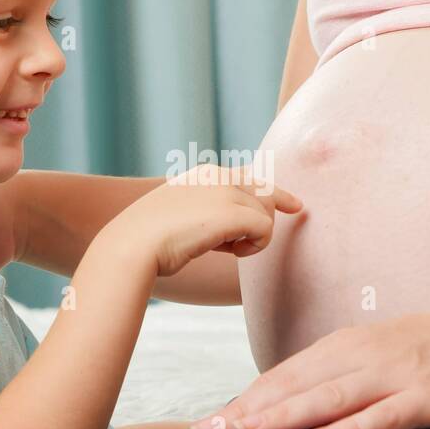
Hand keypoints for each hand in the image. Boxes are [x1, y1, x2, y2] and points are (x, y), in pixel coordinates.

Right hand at [105, 163, 302, 276]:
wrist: (133, 245)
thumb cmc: (149, 242)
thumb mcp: (179, 217)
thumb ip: (207, 214)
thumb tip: (236, 231)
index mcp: (203, 175)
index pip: (251, 178)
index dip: (277, 194)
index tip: (296, 206)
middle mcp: (217, 176)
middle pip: (265, 196)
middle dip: (261, 223)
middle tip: (237, 247)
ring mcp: (225, 191)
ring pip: (267, 214)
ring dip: (253, 238)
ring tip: (225, 250)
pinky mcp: (232, 211)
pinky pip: (266, 229)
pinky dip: (255, 246)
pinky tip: (233, 253)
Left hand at [189, 284, 429, 428]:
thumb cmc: (428, 347)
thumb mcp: (372, 351)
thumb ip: (329, 375)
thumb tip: (276, 404)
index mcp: (345, 346)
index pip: (282, 376)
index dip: (242, 401)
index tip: (205, 425)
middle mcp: (363, 356)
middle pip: (296, 386)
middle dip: (248, 411)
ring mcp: (396, 376)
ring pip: (331, 398)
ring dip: (284, 416)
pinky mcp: (428, 398)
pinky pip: (385, 416)